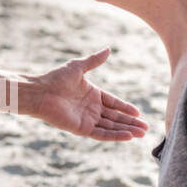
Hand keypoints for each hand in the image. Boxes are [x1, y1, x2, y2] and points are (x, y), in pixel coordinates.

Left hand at [21, 48, 147, 141]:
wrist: (40, 92)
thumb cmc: (55, 78)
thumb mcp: (78, 67)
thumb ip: (94, 61)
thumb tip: (108, 49)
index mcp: (92, 95)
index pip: (113, 103)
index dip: (125, 108)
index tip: (138, 113)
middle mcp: (91, 109)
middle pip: (115, 117)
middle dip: (130, 123)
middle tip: (146, 128)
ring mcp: (86, 119)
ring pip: (111, 127)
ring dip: (126, 130)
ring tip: (142, 134)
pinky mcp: (81, 128)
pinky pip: (101, 133)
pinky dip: (114, 136)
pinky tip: (128, 136)